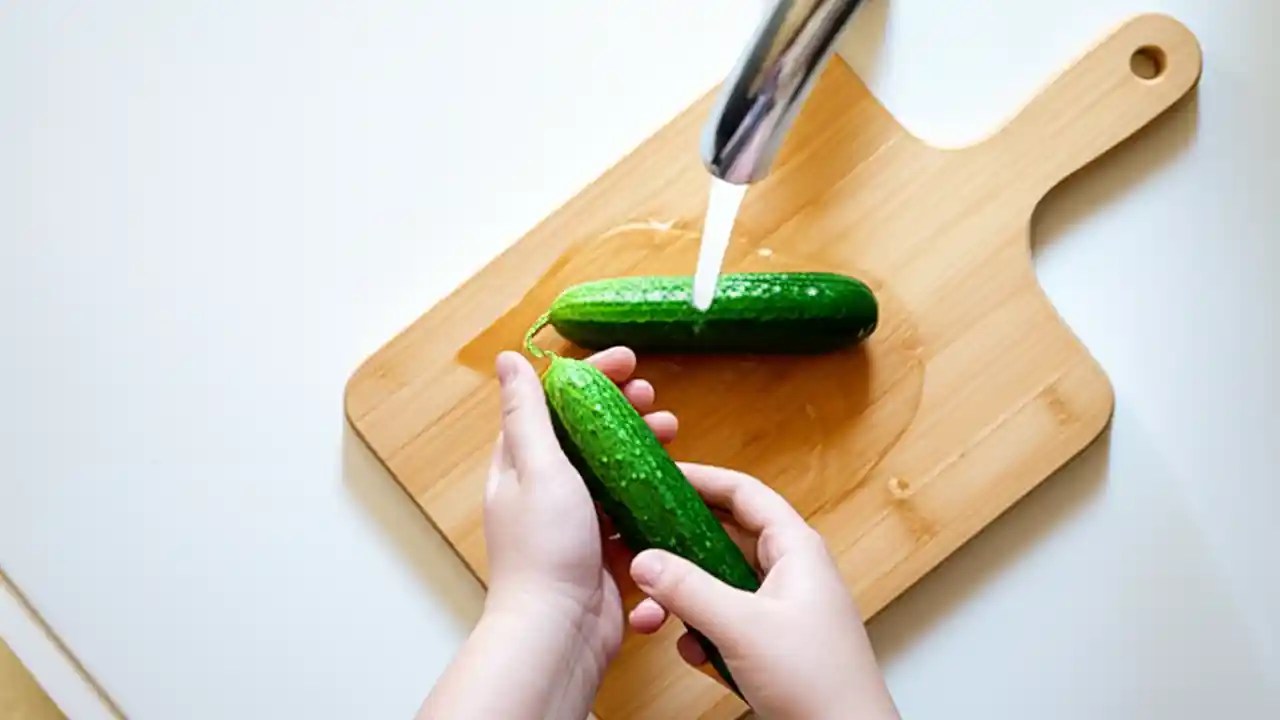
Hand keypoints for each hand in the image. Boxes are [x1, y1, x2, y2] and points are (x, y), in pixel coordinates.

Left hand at [478, 347, 676, 713]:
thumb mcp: (537, 468)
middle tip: (654, 397)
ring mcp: (575, 519)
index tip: (630, 360)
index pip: (553, 402)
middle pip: (587, 433)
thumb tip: (507, 360)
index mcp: (520, 464)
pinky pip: (629, 509)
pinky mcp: (602, 548)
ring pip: (612, 469)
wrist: (559, 631)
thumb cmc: (544, 550)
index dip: (590, 375)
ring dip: (641, 446)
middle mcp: (544, 488)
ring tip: (673, 433)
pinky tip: (675, 483)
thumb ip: (527, 414)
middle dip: (622, 408)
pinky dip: (650, 491)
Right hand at [627, 464, 898, 719]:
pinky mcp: (771, 643)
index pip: (744, 493)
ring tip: (654, 616)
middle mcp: (790, 572)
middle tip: (639, 546)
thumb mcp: (743, 628)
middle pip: (723, 537)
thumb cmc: (819, 683)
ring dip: (685, 599)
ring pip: (719, 584)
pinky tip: (693, 651)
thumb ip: (689, 590)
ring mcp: (780, 608)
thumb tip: (645, 560)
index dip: (702, 479)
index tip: (660, 477)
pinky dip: (703, 632)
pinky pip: (725, 622)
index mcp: (796, 549)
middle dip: (679, 549)